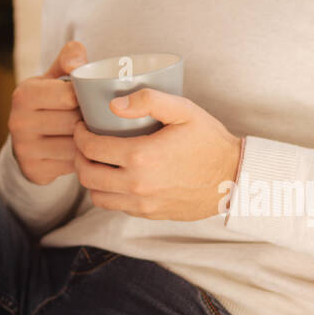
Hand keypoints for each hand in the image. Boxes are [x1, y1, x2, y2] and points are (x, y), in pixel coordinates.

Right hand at [8, 40, 88, 184]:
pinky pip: (72, 165)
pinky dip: (86, 159)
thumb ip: (69, 58)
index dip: (89, 98)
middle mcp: (18, 121)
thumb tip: (78, 62)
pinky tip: (92, 152)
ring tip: (102, 135)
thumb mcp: (54, 77)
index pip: (69, 96)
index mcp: (24, 94)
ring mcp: (24, 148)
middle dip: (92, 121)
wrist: (28, 140)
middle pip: (73, 123)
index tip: (98, 100)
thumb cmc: (50, 101)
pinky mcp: (34, 170)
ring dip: (92, 142)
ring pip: (75, 146)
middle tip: (106, 120)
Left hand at [72, 88, 243, 220]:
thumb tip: (113, 104)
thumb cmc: (210, 141)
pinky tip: (115, 175)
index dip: (79, 133)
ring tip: (97, 160)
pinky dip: (107, 192)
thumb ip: (148, 100)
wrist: (234, 178)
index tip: (82, 124)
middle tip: (84, 142)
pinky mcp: (150, 214)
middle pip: (86, 174)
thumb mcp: (184, 110)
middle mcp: (137, 185)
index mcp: (141, 157)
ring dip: (90, 177)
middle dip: (78, 155)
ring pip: (96, 196)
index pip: (90, 147)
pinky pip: (115, 207)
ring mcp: (143, 204)